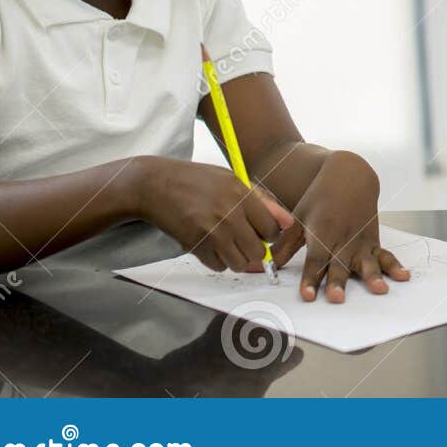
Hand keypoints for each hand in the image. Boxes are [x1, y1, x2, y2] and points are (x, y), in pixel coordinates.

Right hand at [132, 157, 293, 272]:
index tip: (262, 231)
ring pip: (239, 263)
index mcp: (242, 195)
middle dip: (255, 249)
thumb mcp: (233, 181)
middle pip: (258, 251)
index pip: (273, 229)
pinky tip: (211, 245)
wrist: (157, 185)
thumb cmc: (197, 181)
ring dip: (237, 257)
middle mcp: (229, 216)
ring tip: (228, 242)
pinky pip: (218, 266)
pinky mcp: (195, 246)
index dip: (270, 234)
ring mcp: (211, 233)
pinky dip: (218, 260)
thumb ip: (263, 202)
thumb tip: (289, 223)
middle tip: (245, 239)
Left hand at [270, 151, 410, 302]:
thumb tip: (265, 265)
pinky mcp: (373, 241)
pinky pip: (385, 255)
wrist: (349, 175)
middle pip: (339, 264)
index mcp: (322, 232)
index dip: (310, 279)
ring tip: (379, 289)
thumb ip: (285, 244)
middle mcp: (343, 238)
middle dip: (338, 281)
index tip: (307, 297)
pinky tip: (403, 277)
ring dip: (372, 276)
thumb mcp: (298, 217)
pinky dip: (395, 266)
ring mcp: (360, 240)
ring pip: (366, 261)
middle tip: (337, 298)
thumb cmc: (320, 198)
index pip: (315, 260)